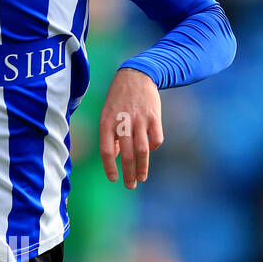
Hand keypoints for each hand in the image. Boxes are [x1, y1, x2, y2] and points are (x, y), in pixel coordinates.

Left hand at [99, 68, 163, 188]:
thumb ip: (110, 136)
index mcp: (107, 123)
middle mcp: (122, 122)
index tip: (114, 179)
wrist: (135, 76)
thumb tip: (115, 157)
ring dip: (142, 167)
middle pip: (126, 154)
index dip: (110, 167)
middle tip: (130, 185)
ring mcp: (139, 119)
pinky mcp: (154, 116)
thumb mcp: (107, 115)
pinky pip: (156, 138)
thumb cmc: (118, 100)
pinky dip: (154, 147)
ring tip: (141, 178)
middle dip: (128, 173)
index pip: (106, 151)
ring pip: (142, 150)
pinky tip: (150, 150)